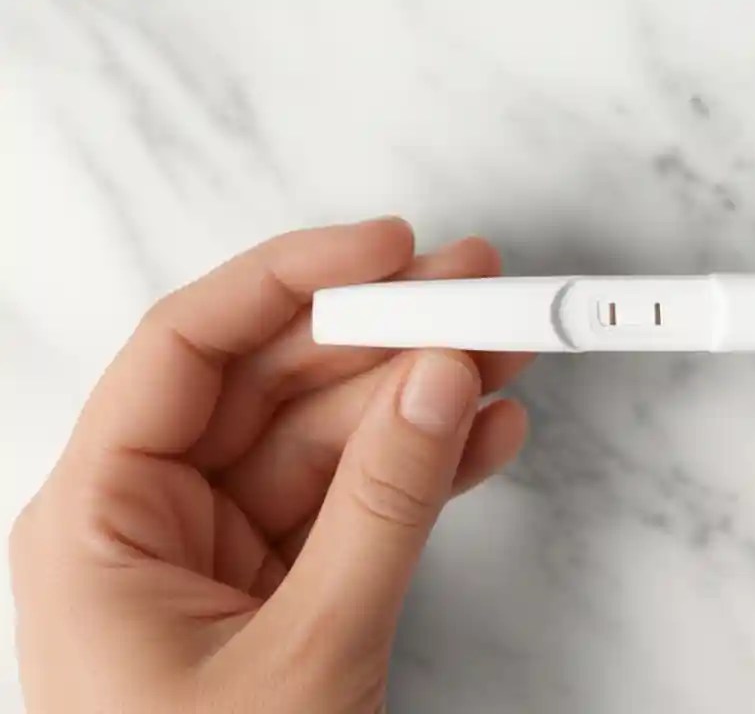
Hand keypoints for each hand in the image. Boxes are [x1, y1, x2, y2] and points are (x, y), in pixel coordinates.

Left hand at [10, 219, 531, 712]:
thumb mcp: (306, 650)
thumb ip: (380, 506)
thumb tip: (437, 384)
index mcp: (98, 520)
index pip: (188, 350)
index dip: (289, 280)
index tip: (384, 250)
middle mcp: (153, 523)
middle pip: (276, 387)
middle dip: (383, 336)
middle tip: (477, 294)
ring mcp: (224, 558)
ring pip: (331, 442)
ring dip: (422, 398)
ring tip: (508, 352)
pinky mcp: (283, 592)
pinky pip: (357, 505)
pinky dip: (426, 472)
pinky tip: (486, 435)